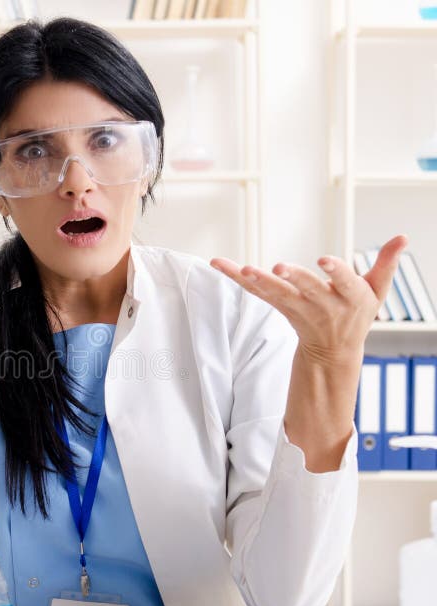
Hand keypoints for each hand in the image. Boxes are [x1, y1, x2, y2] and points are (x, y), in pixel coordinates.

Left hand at [210, 235, 408, 366]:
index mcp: (352, 298)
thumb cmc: (358, 314)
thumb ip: (387, 265)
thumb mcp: (377, 292)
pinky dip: (237, 279)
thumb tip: (403, 237)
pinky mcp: (279, 308)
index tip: (324, 261)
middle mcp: (324, 305)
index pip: (345, 284)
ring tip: (243, 269)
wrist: (333, 351)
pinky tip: (220, 264)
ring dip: (259, 281)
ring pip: (277, 294)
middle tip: (279, 267)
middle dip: (295, 279)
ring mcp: (299, 309)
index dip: (336, 272)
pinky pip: (256, 292)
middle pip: (307, 290)